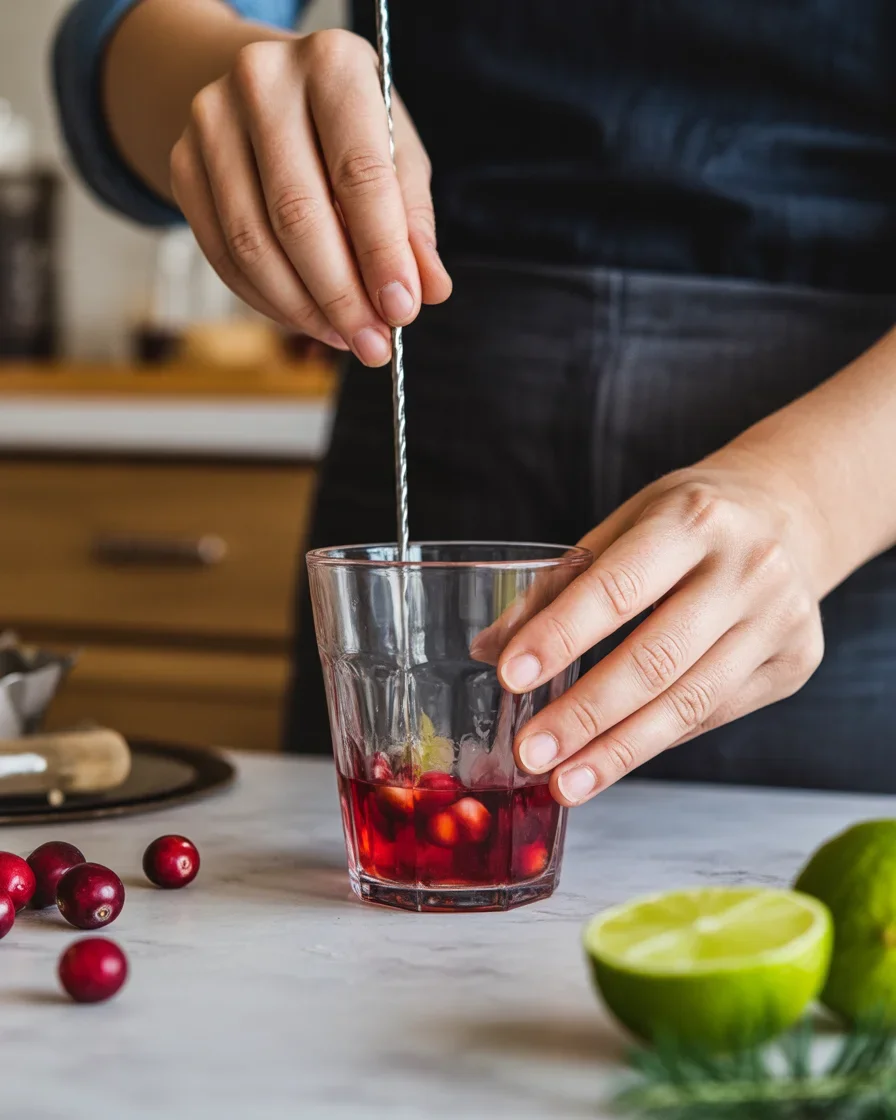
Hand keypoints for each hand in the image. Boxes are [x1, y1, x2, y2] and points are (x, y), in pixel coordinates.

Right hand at [169, 30, 451, 362]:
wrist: (271, 90)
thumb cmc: (348, 126)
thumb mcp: (397, 154)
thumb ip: (413, 220)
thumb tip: (430, 288)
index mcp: (332, 65)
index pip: (360, 174)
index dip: (382, 252)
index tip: (402, 310)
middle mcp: (263, 82)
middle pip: (298, 215)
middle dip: (341, 294)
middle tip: (373, 343)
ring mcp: (211, 121)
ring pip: (253, 243)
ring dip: (303, 308)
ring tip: (345, 338)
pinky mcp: (183, 163)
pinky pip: (222, 255)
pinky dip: (268, 301)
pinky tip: (306, 319)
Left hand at [498, 452, 826, 805]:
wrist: (789, 517)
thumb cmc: (688, 520)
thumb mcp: (624, 525)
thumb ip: (559, 585)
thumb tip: (490, 649)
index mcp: (693, 519)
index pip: (618, 588)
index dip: (561, 635)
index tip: (510, 676)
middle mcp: (747, 569)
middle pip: (656, 658)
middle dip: (585, 713)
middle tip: (530, 751)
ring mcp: (780, 620)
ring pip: (689, 702)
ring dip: (618, 751)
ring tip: (564, 782)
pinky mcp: (794, 663)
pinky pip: (713, 715)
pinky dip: (655, 740)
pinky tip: (611, 760)